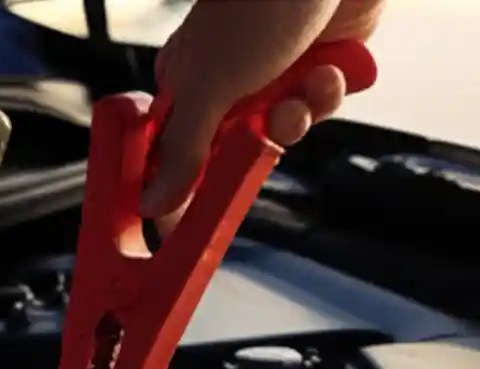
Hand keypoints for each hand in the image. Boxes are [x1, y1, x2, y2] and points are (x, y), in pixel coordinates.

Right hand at [141, 0, 386, 222]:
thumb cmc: (258, 4)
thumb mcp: (209, 87)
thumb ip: (184, 151)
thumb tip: (155, 203)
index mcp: (184, 82)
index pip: (169, 153)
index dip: (177, 189)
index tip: (180, 230)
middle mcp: (224, 81)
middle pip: (230, 149)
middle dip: (254, 145)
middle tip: (264, 131)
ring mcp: (271, 73)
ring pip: (281, 128)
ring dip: (299, 115)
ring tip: (306, 88)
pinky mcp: (314, 65)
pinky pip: (318, 105)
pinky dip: (328, 93)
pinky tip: (330, 68)